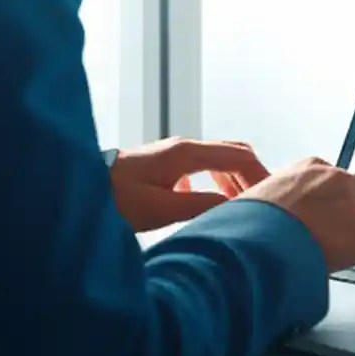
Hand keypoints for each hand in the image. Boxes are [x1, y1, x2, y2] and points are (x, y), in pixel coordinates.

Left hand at [110, 137, 268, 231]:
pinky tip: (211, 203)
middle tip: (263, 204)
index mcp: (187, 153)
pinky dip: (217, 181)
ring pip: (218, 159)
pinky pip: (202, 167)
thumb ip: (201, 207)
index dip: (260, 175)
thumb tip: (236, 208)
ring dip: (234, 180)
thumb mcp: (161, 209)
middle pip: (233, 152)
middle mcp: (184, 146)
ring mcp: (174, 152)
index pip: (239, 155)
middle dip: (252, 176)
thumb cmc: (116, 200)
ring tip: (242, 206)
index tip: (272, 198)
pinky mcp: (165, 163)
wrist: (82, 189)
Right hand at [238, 157, 354, 272]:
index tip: (341, 207)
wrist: (250, 242)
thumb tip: (253, 220)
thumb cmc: (243, 225)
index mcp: (309, 169)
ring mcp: (352, 210)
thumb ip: (265, 205)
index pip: (338, 177)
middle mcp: (336, 182)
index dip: (343, 197)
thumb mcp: (250, 200)